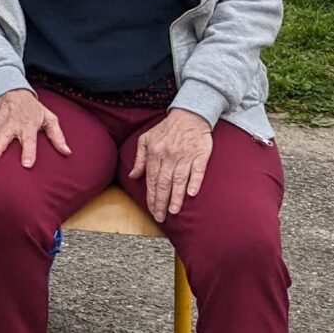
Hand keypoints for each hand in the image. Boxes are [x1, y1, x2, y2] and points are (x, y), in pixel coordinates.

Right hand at [0, 89, 69, 169]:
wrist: (12, 88)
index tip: (26, 164)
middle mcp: (11, 123)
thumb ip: (57, 136)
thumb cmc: (32, 108)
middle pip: (2, 136)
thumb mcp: (49, 118)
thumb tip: (68, 152)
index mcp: (28, 124)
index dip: (29, 151)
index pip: (29, 139)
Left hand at [127, 106, 214, 222]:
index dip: (151, 196)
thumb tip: (133, 176)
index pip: (152, 179)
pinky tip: (192, 194)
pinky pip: (198, 170)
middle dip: (161, 202)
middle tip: (160, 217)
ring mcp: (185, 155)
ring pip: (179, 179)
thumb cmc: (166, 129)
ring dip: (176, 196)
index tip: (151, 210)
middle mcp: (169, 155)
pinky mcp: (201, 154)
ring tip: (173, 211)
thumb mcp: (146, 139)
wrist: (189, 114)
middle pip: (164, 182)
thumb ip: (139, 158)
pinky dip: (195, 182)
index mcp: (155, 153)